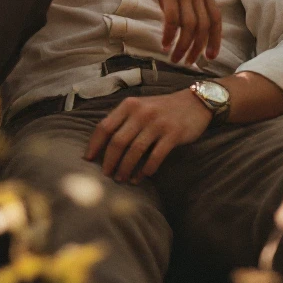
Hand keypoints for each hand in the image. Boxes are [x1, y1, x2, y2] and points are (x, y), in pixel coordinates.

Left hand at [85, 90, 211, 182]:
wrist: (194, 102)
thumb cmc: (161, 108)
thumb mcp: (140, 107)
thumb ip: (123, 120)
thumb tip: (103, 144)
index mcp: (129, 105)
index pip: (104, 126)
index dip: (94, 145)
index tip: (88, 159)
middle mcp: (141, 112)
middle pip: (118, 141)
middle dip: (109, 161)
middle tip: (106, 175)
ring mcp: (157, 123)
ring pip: (135, 151)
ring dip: (126, 168)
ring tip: (122, 179)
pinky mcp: (173, 134)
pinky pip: (156, 156)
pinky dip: (146, 169)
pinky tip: (142, 177)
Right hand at [120, 0, 221, 63]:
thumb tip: (190, 25)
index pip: (216, 19)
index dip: (215, 40)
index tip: (209, 57)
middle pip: (204, 26)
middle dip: (197, 48)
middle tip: (188, 62)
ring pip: (189, 26)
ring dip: (183, 46)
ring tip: (174, 57)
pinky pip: (172, 19)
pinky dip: (170, 35)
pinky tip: (164, 43)